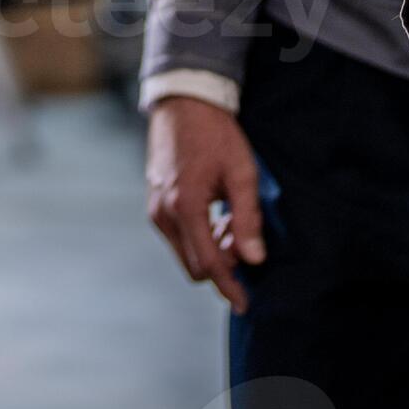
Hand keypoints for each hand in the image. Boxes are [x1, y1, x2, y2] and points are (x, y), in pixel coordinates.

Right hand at [146, 94, 265, 313]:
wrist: (184, 104)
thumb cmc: (216, 134)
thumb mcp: (242, 172)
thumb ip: (247, 217)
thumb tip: (254, 259)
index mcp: (186, 206)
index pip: (209, 264)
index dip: (229, 287)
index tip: (244, 304)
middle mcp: (164, 214)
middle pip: (195, 266)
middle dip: (223, 264)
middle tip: (243, 238)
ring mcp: (155, 210)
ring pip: (186, 253)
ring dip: (211, 250)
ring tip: (230, 221)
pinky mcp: (154, 204)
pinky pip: (178, 237)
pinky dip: (198, 238)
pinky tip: (215, 215)